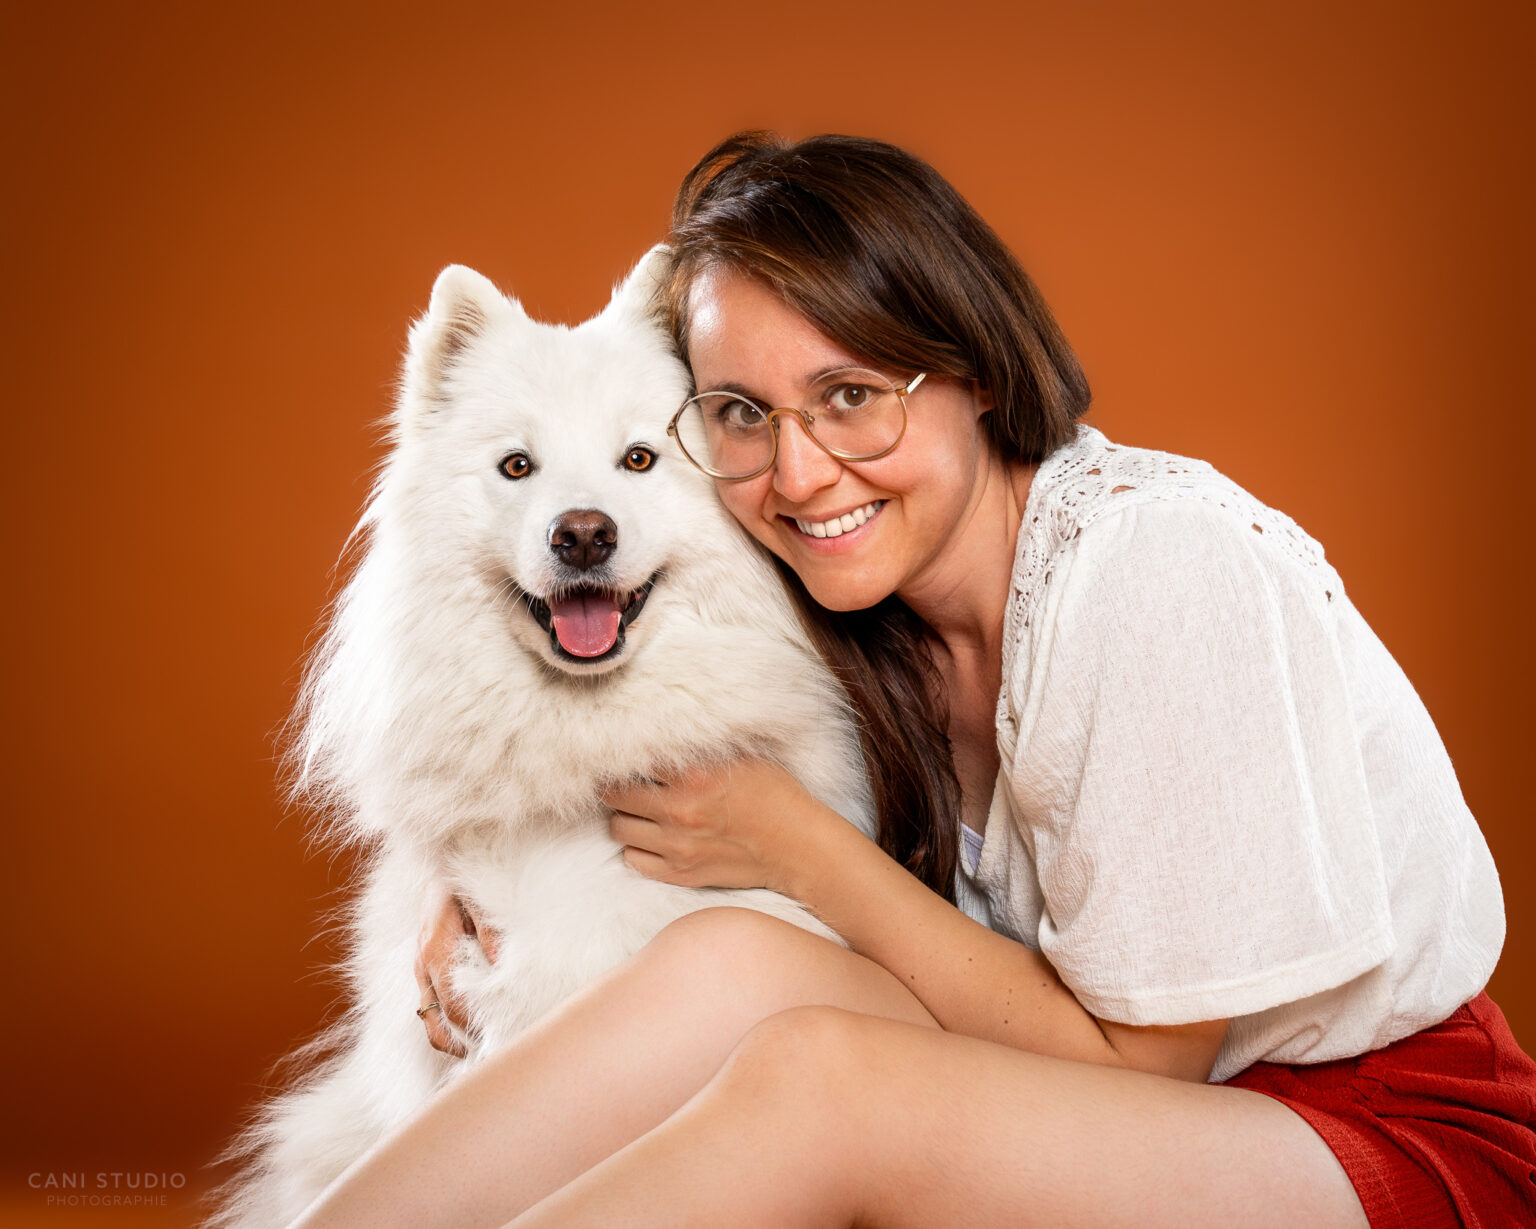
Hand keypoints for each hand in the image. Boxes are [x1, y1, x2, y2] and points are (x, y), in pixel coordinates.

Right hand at [413, 877, 500, 1057]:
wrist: (436, 865)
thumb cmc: (460, 879)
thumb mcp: (477, 897)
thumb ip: (489, 929)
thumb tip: (500, 964)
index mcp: (436, 948)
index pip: (453, 1002)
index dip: (474, 1024)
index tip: (499, 1037)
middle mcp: (423, 963)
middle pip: (439, 1018)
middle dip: (464, 1040)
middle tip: (494, 1056)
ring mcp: (420, 967)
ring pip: (430, 1017)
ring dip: (452, 1038)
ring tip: (479, 1054)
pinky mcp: (424, 967)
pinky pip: (429, 1005)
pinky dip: (445, 1023)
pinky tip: (466, 1032)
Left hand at [602, 758, 825, 897]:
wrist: (797, 847)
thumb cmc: (774, 796)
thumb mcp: (740, 758)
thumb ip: (699, 749)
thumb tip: (660, 736)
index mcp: (693, 777)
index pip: (629, 762)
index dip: (624, 759)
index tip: (626, 758)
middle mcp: (679, 812)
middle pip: (615, 797)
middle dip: (620, 788)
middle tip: (634, 784)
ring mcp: (677, 847)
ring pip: (618, 829)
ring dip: (627, 818)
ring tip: (644, 811)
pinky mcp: (680, 873)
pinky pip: (633, 860)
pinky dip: (638, 848)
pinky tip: (654, 838)